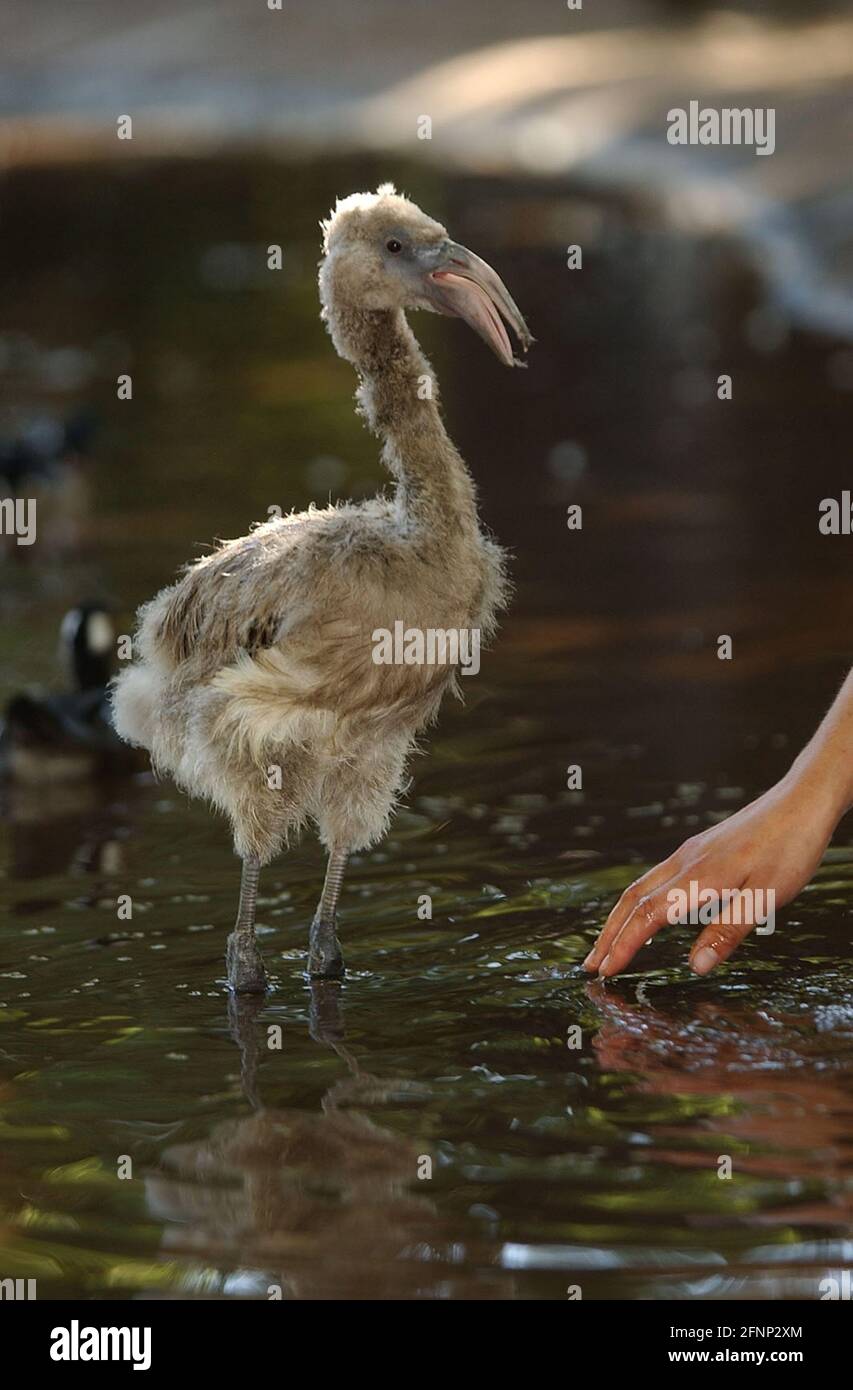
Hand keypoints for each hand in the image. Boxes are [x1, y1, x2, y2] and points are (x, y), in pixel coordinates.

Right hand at [583, 770, 842, 978]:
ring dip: (619, 918)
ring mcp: (690, 853)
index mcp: (699, 877)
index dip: (624, 945)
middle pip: (632, 900)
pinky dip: (637, 901)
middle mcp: (685, 863)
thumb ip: (730, 931)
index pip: (648, 915)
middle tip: (590, 965)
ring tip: (607, 945)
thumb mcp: (769, 896)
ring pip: (640, 887)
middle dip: (608, 934)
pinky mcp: (699, 849)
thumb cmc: (791, 848)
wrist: (802, 800)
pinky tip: (644, 912)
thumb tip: (696, 966)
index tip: (605, 972)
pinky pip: (655, 878)